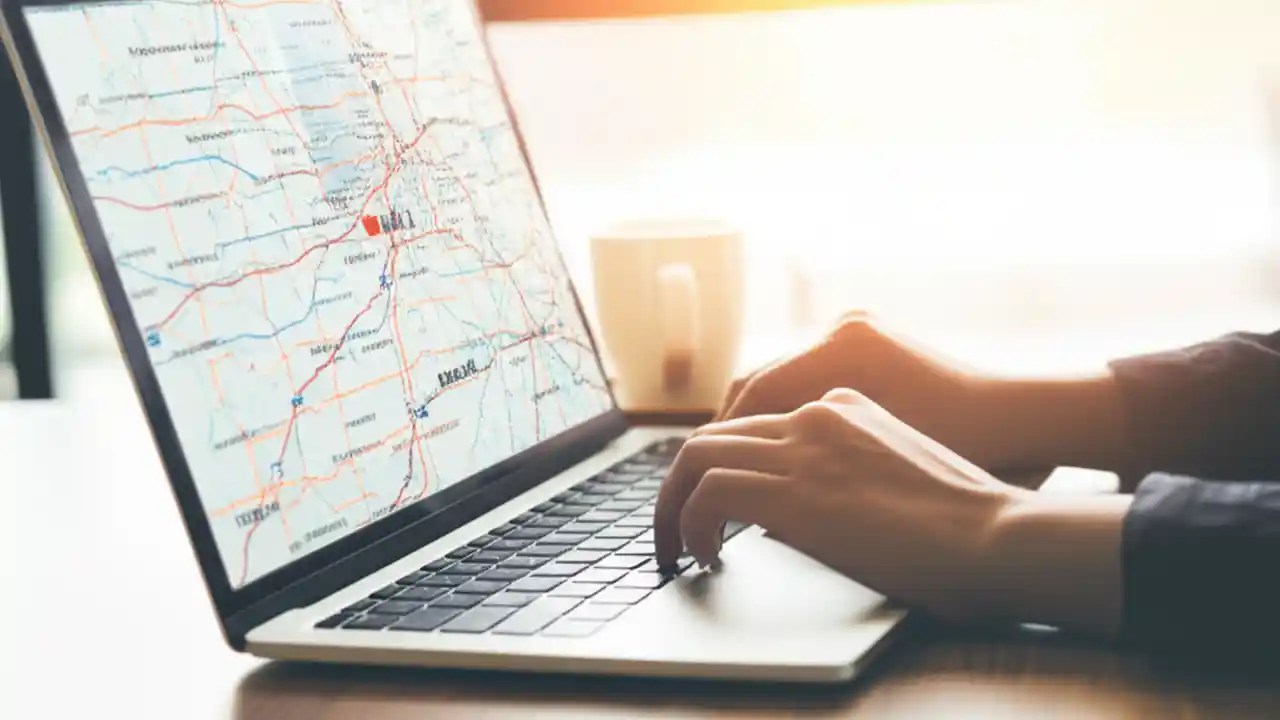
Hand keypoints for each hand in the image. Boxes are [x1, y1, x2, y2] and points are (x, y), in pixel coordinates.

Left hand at [655, 389, 1129, 633]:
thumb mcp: (899, 477)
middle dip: (681, 481)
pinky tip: (702, 558)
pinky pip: (707, 494)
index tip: (711, 504)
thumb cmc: (971, 522)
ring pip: (696, 456)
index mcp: (845, 404)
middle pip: (716, 431)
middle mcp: (817, 413)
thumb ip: (844, 478)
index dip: (723, 462)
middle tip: (673, 527)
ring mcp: (803, 446)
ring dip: (671, 506)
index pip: (755, 421)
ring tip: (672, 549)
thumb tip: (792, 516)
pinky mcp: (793, 489)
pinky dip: (688, 525)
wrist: (997, 534)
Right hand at [718, 314, 1130, 472]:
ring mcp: (859, 331)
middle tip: (709, 472)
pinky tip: (788, 447)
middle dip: (734, 429)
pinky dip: (792, 409)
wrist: (1031, 419)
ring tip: (743, 464)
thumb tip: (752, 484)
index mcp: (846, 347)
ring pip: (784, 377)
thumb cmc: (970, 446)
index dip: (726, 439)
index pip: (757, 392)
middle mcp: (846, 328)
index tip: (704, 476)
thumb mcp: (881, 458)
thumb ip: (811, 462)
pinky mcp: (871, 344)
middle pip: (763, 378)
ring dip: (761, 420)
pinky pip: (811, 376)